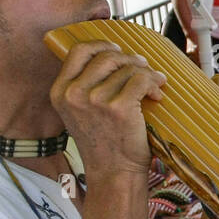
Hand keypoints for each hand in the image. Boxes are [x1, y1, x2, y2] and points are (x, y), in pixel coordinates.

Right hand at [50, 41, 163, 175]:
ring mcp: (95, 100)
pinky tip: (157, 95)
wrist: (113, 173)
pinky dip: (154, 83)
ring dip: (146, 73)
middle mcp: (74, 94)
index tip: (118, 50)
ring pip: (127, 68)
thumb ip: (84, 85)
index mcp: (60, 91)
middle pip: (107, 56)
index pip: (79, 51)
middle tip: (143, 68)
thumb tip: (111, 56)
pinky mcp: (119, 108)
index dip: (102, 45)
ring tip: (154, 84)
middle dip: (129, 59)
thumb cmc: (103, 144)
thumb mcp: (79, 112)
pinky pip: (142, 80)